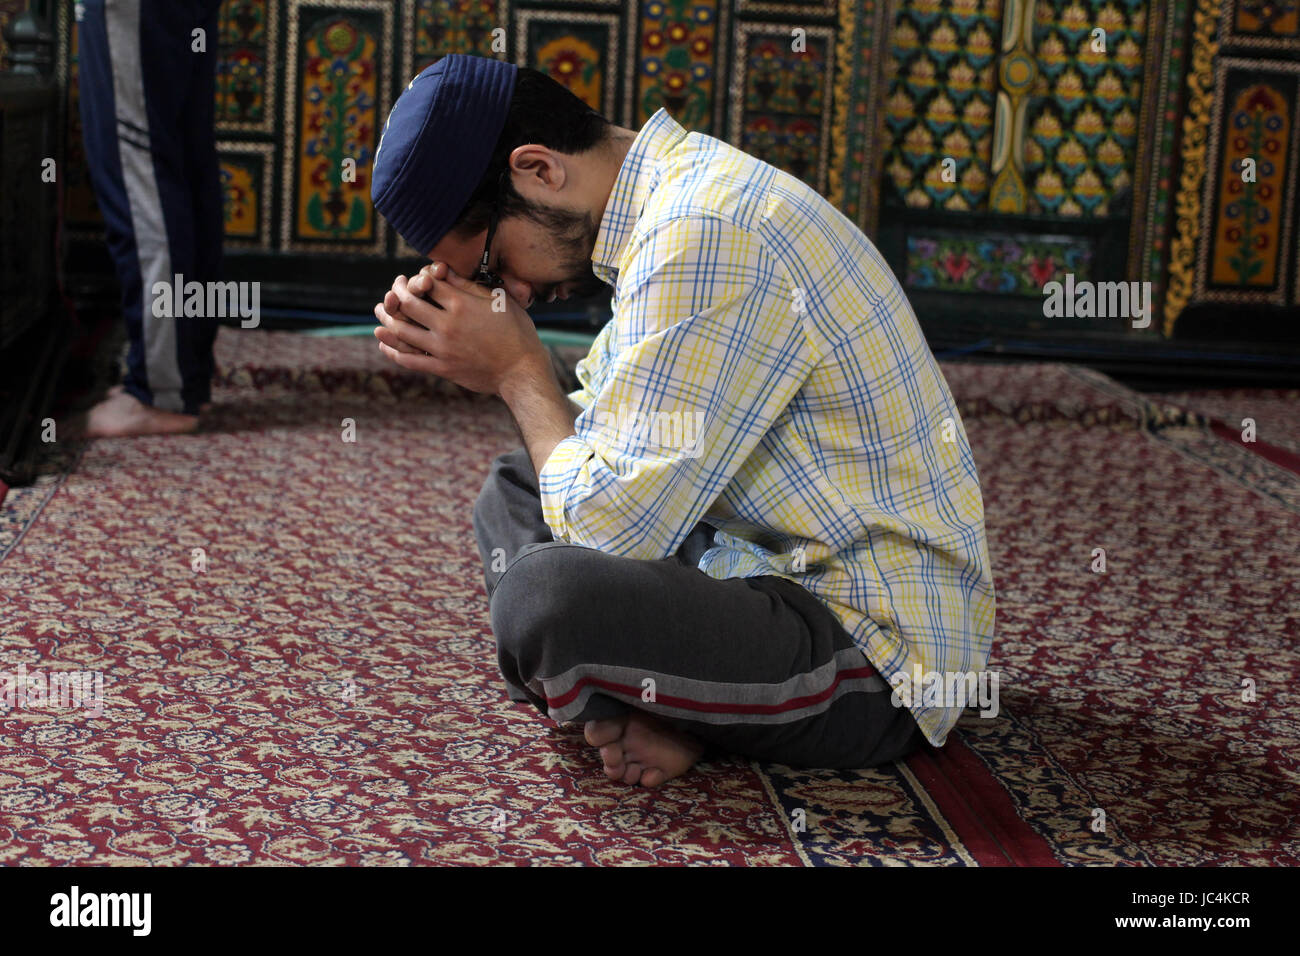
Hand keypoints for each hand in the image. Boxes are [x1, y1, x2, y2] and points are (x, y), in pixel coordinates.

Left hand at [372, 262, 550, 395]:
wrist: (521, 370)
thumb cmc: (516, 332)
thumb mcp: (499, 300)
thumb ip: (470, 286)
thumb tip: (446, 271)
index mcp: (462, 304)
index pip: (427, 284)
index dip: (415, 278)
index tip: (411, 278)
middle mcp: (448, 324)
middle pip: (408, 304)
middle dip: (396, 293)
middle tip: (392, 290)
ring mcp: (443, 348)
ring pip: (402, 331)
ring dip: (386, 319)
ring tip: (380, 311)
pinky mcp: (442, 368)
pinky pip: (409, 359)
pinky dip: (393, 350)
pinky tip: (384, 343)